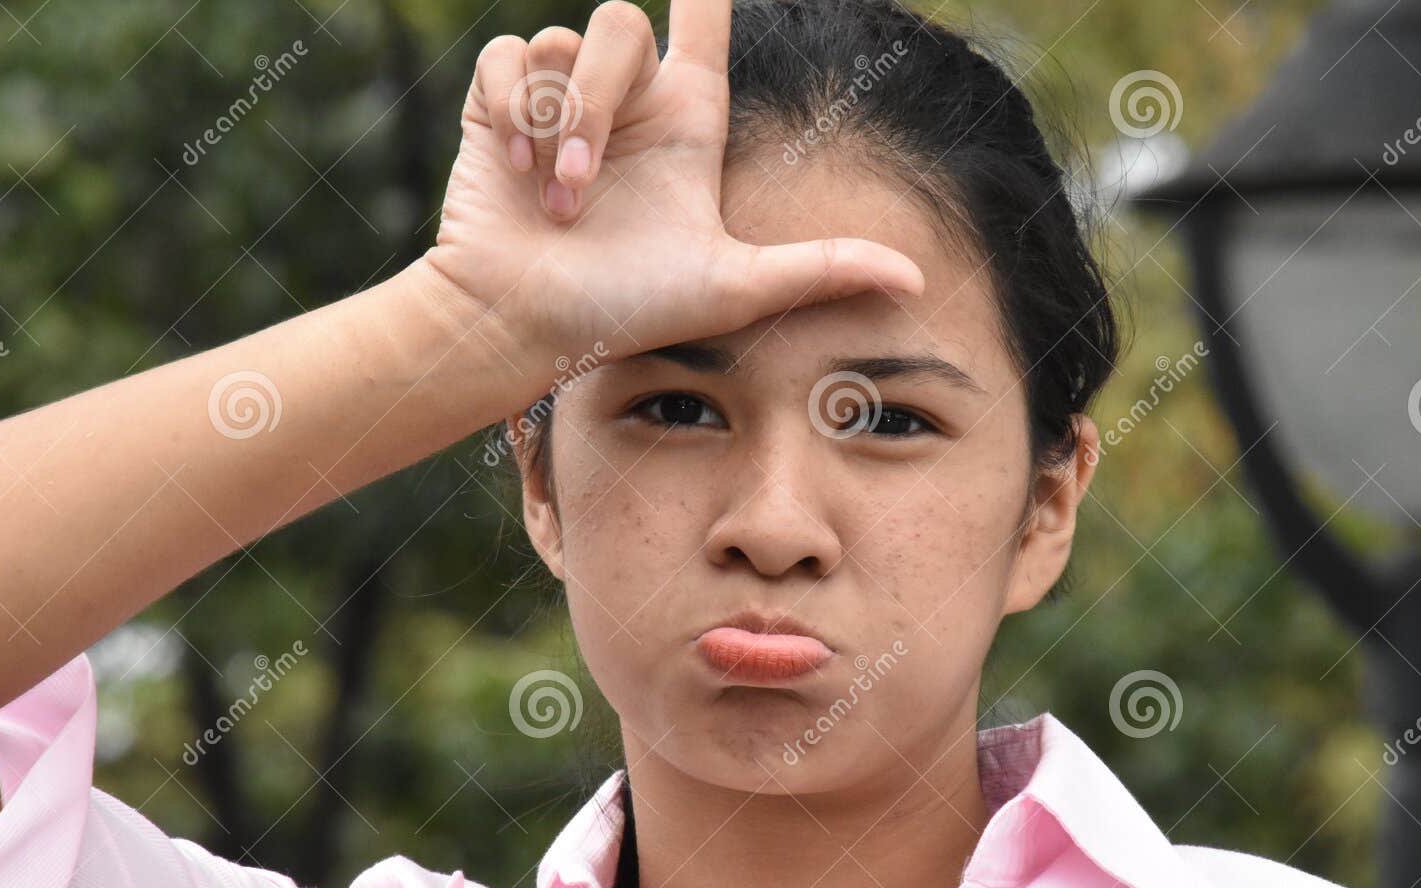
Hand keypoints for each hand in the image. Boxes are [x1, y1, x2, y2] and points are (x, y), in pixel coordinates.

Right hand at [422, 0, 925, 419]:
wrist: (523, 324)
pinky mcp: (501, 111)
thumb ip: (821, 269)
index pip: (703, 23)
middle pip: (620, 25)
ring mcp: (561, 106)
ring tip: (552, 199)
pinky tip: (517, 171)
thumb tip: (919, 282)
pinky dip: (511, 109)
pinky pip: (508, 60)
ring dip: (554, 122)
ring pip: (562, 42)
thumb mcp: (733, 286)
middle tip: (582, 189)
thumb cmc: (622, 309)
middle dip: (598, 103)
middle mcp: (628, 106)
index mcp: (685, 125)